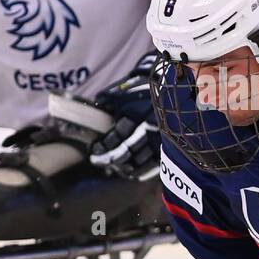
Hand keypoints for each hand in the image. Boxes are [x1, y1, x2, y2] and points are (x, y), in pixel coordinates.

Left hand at [88, 53, 160, 181]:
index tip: (94, 150)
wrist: (167, 87)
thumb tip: (91, 113)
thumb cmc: (139, 90)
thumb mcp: (121, 92)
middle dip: (110, 159)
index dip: (102, 147)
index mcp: (134, 114)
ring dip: (123, 167)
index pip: (114, 138)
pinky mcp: (167, 145)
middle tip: (99, 161)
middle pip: (126, 152)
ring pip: (139, 162)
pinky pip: (153, 165)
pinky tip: (131, 172)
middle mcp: (147, 128)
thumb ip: (106, 103)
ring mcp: (159, 138)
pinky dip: (141, 172)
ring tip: (114, 167)